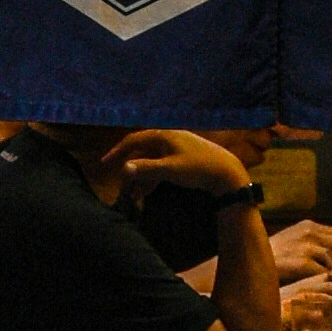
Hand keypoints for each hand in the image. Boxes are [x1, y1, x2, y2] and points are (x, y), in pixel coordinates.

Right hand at [109, 126, 259, 201]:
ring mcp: (174, 150)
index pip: (133, 141)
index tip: (104, 165)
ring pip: (149, 162)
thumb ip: (146, 169)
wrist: (227, 173)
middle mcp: (167, 139)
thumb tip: (123, 169)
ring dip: (139, 177)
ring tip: (130, 194)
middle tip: (117, 183)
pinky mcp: (181, 161)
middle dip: (128, 169)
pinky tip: (144, 193)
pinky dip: (150, 179)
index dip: (117, 152)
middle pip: (140, 152)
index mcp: (163, 136)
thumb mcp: (170, 169)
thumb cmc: (198, 168)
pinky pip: (159, 168)